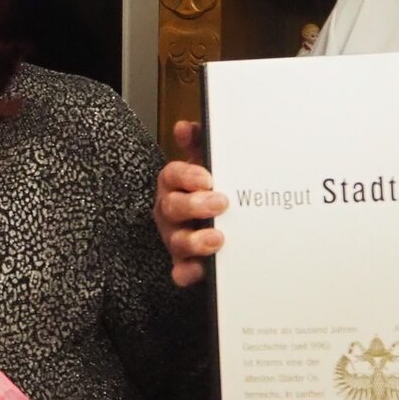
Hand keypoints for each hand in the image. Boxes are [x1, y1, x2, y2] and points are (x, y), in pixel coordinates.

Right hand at [153, 120, 226, 285]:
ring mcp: (175, 237)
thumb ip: (200, 144)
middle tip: (220, 203)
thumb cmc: (212, 191)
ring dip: (194, 240)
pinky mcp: (185, 263)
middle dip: (194, 205)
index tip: (208, 178)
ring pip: (176, 240)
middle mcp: (171, 210)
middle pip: (172, 207)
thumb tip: (186, 127)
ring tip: (217, 238)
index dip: (187, 176)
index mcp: (175, 185)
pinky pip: (181, 270)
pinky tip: (198, 272)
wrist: (227, 227)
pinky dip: (187, 272)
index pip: (172, 175)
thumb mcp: (207, 164)